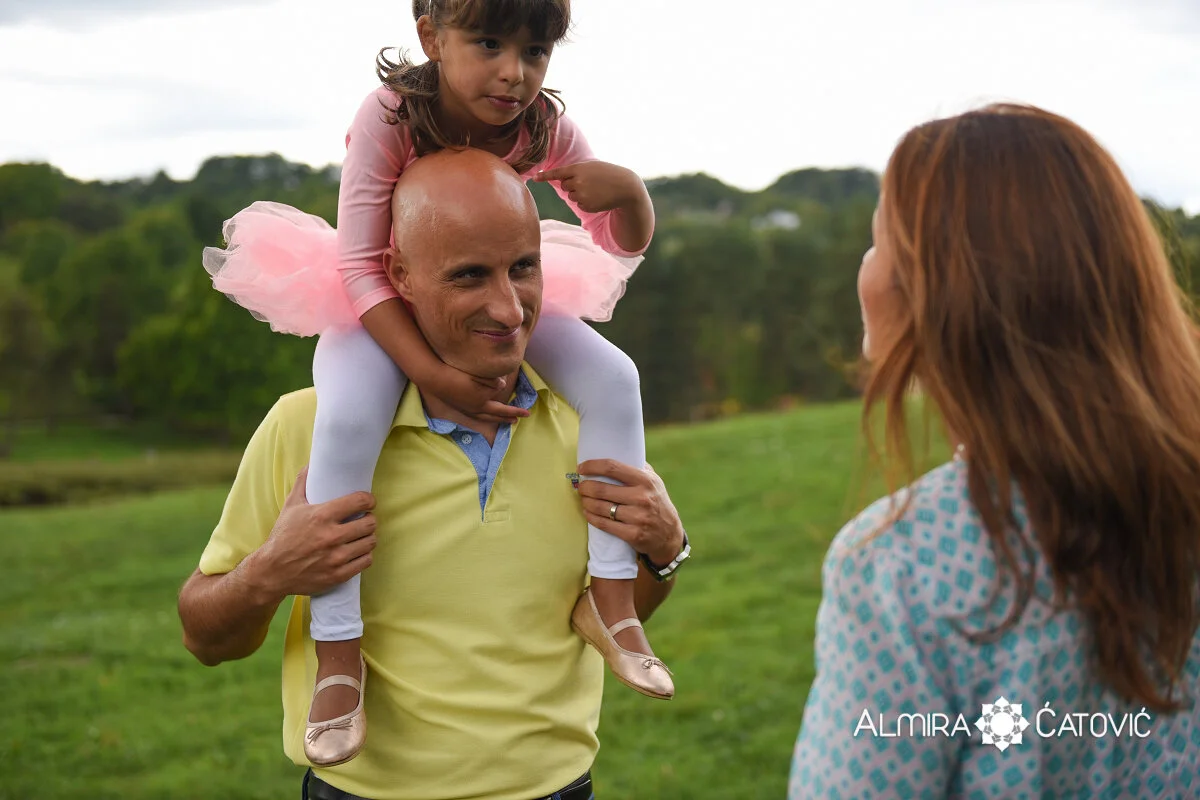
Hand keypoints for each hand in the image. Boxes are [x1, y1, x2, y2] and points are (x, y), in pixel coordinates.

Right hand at [244, 468, 378, 599]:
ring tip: (363, 535)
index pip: (359, 501)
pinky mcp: (338, 574)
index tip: (368, 501)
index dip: (368, 500)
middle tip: (365, 519)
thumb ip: (302, 483)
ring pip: (370, 542)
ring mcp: (335, 557)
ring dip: (369, 537)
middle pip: (370, 523)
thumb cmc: (283, 536)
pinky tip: (359, 551)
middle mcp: (331, 536)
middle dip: (370, 519)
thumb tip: (311, 464)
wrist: (272, 571)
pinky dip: (365, 555)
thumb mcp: (291, 506)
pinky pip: (366, 561)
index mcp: (321, 516)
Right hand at [424, 363, 530, 424]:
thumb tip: (502, 386)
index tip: (527, 413)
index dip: (515, 410)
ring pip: (485, 417)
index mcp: (481, 402)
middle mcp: (475, 409)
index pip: (503, 408)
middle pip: (495, 416)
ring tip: (506, 420)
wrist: (435, 378)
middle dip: (508, 417)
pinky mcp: (459, 405)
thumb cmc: (457, 374)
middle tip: (518, 421)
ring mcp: (466, 408)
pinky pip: (477, 414)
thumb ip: (493, 382)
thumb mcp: (479, 376)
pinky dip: (485, 416)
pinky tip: (486, 413)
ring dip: (497, 418)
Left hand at [534, 160, 644, 213]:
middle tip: (589, 182)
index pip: (558, 173)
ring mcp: (581, 194)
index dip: (545, 176)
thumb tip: (562, 182)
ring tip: (596, 190)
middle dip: (573, 185)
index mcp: (578, 168)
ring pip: (571, 196)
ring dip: (580, 194)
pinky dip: (587, 203)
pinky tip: (598, 198)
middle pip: (564, 186)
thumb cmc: (609, 174)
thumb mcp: (592, 167)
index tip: (534, 179)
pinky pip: (579, 205)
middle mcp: (577, 181)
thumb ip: (577, 172)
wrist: (625, 186)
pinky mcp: (586, 206)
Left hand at [575, 460, 684, 565]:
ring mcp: (638, 517)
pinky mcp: (633, 534)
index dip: (593, 466)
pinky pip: (604, 524)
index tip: (581, 467)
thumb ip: (638, 467)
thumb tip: (616, 452)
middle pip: (601, 489)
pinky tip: (588, 512)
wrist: (669, 534)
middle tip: (580, 486)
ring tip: (583, 499)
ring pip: (600, 507)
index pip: (612, 468)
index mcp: (645, 480)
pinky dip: (591, 518)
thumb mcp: (654, 481)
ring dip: (586, 502)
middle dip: (585, 487)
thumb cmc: (656, 502)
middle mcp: (642, 497)